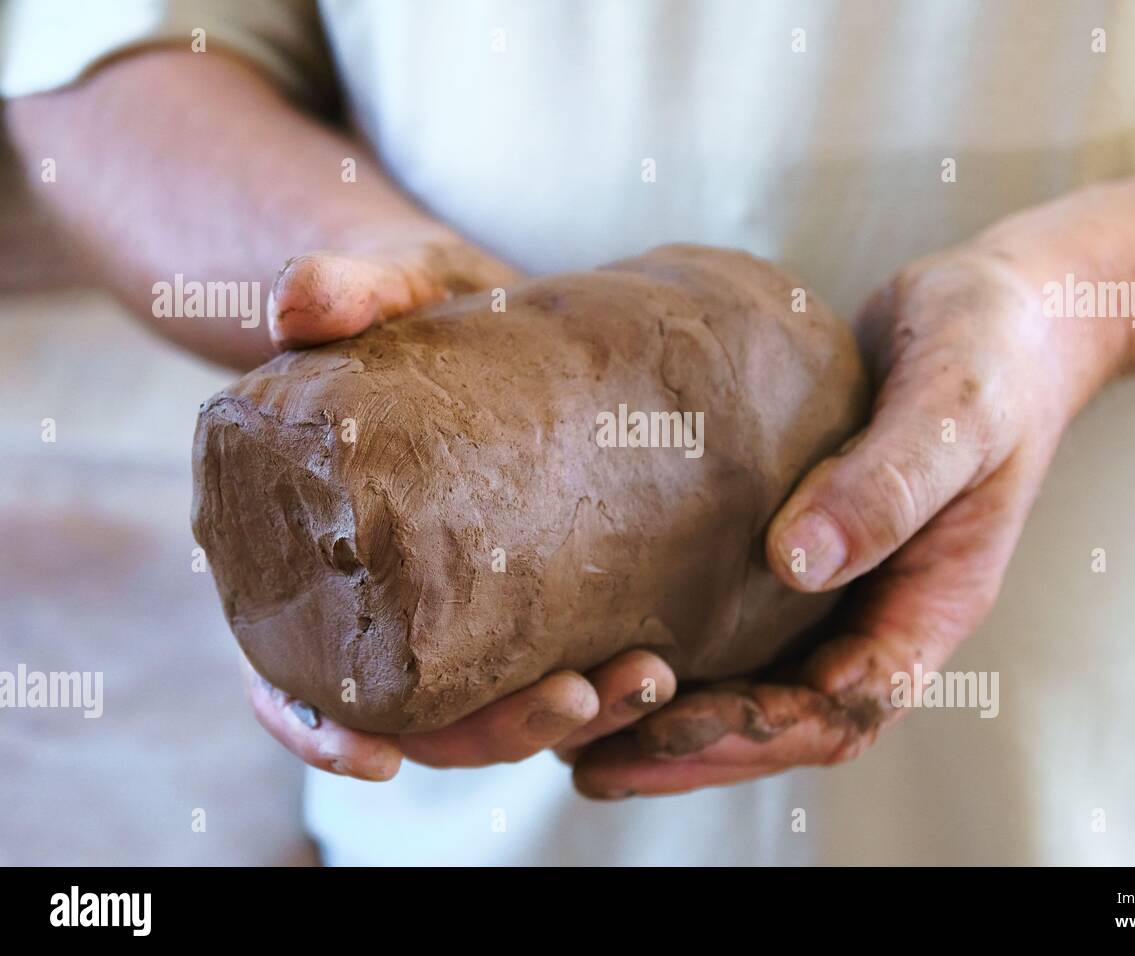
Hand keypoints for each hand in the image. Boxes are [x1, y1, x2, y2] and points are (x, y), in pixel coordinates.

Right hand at [245, 234, 677, 778]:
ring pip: (498, 706)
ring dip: (572, 717)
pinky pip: (557, 662)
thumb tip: (296, 302)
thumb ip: (348, 289)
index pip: (294, 680)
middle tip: (575, 697)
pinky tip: (661, 663)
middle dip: (495, 732)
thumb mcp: (393, 287)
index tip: (380, 759)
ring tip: (646, 677)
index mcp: (318, 563)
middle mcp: (391, 606)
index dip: (322, 733)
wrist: (489, 308)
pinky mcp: (531, 588)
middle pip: (420, 717)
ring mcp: (465, 606)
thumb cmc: (420, 307)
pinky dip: (603, 683)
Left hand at [573, 240, 1127, 796]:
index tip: (669, 725)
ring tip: (583, 733)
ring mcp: (844, 583)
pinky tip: (614, 644)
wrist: (996, 309)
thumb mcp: (954, 410)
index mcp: (932, 603)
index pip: (845, 707)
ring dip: (680, 717)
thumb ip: (889, 483)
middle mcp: (882, 609)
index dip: (759, 732)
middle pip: (789, 718)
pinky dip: (686, 650)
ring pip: (760, 681)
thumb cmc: (990, 352)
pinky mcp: (803, 543)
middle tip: (593, 764)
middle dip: (697, 749)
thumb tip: (796, 563)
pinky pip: (744, 621)